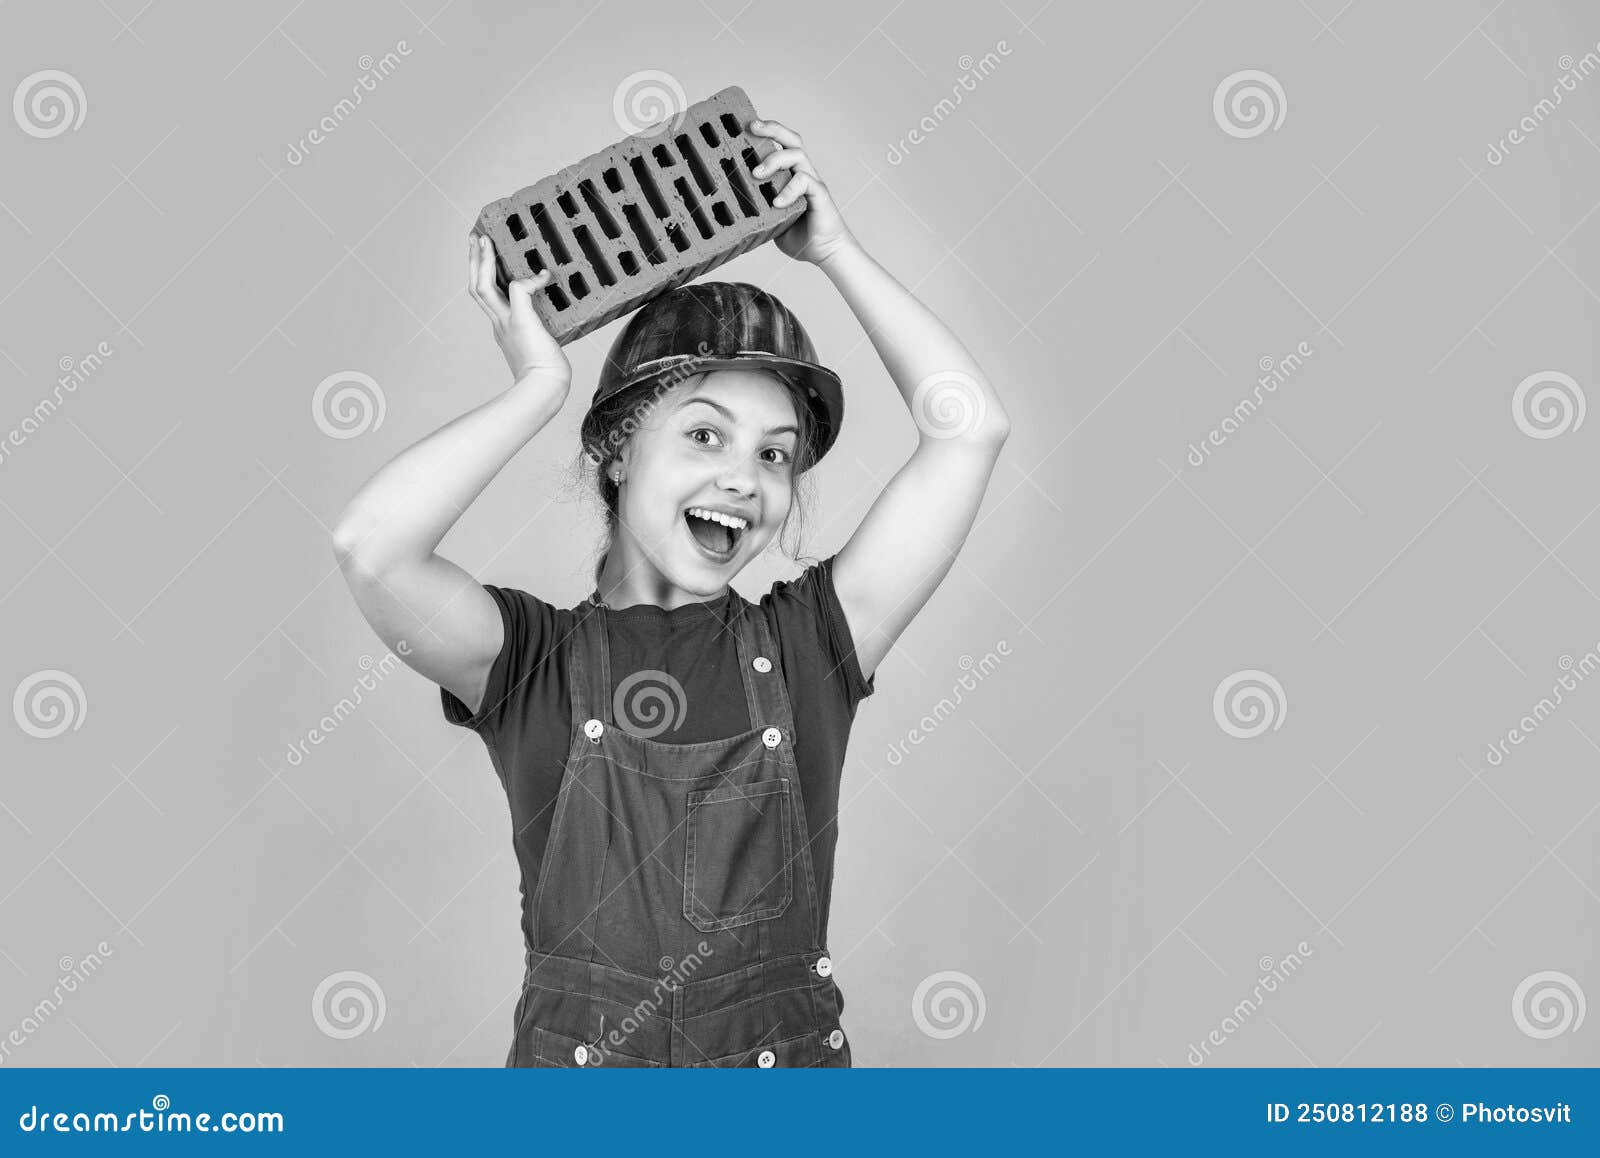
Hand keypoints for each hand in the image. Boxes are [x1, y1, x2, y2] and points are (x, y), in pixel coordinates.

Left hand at [467, 233, 570, 384]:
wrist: (544, 389)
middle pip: (480, 286)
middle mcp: (501, 321)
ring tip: (490, 255)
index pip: (484, 283)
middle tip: (476, 238)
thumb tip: (534, 277)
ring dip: (487, 273)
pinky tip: (526, 286)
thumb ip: (524, 295)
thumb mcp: (528, 322)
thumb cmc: (538, 361)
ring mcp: (511, 329)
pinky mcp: (525, 335)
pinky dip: (516, 290)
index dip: (484, 259)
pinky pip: (513, 307)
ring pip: (492, 296)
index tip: (485, 237)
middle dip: (476, 261)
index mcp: (501, 317)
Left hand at [748, 119, 858, 265]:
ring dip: (774, 159)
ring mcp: (812, 182)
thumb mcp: (770, 220)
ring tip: (757, 174)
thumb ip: (757, 209)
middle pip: (791, 139)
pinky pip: (804, 182)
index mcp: (791, 175)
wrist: (825, 252)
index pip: (781, 145)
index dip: (766, 132)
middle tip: (752, 128)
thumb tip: (729, 206)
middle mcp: (803, 173)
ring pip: (797, 154)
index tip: (746, 126)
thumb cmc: (799, 236)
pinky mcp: (819, 194)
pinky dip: (788, 190)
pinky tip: (776, 203)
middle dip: (772, 129)